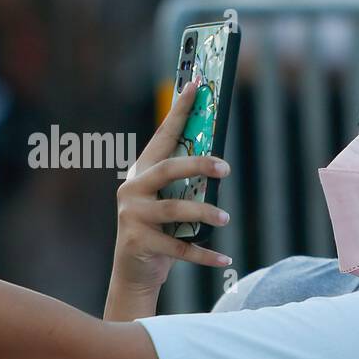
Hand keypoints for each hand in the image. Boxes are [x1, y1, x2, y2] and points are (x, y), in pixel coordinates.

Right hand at [111, 78, 230, 296]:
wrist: (133, 272)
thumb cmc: (159, 231)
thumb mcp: (169, 202)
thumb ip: (184, 185)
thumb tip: (218, 164)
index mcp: (141, 173)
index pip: (162, 135)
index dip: (178, 110)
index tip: (195, 86)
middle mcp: (132, 189)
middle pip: (168, 169)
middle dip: (199, 165)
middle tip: (226, 167)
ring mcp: (132, 216)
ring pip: (174, 210)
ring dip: (204, 213)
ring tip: (226, 217)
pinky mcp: (138, 242)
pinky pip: (178, 248)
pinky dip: (204, 255)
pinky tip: (224, 258)